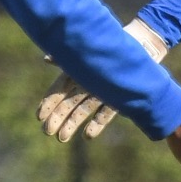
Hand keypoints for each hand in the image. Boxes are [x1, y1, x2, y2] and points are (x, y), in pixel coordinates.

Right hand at [36, 18, 169, 141]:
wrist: (141, 45)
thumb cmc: (109, 44)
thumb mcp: (86, 49)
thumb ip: (67, 58)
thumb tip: (46, 59)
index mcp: (77, 72)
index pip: (58, 90)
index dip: (49, 103)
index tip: (39, 116)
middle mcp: (87, 84)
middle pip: (68, 104)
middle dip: (57, 117)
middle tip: (47, 132)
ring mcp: (102, 93)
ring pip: (84, 110)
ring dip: (72, 123)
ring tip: (62, 137)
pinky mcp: (118, 99)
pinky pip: (106, 113)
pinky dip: (97, 124)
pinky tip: (88, 135)